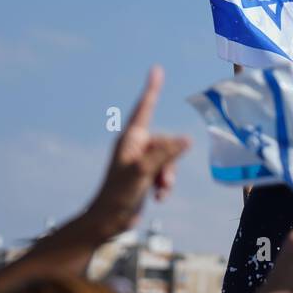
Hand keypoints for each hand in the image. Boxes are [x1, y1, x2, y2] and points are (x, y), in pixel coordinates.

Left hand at [83, 65, 190, 241]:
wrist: (106, 222)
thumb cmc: (117, 195)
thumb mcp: (143, 171)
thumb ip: (165, 153)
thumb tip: (186, 139)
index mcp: (130, 139)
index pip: (144, 108)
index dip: (152, 89)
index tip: (156, 70)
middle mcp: (135, 146)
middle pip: (166, 141)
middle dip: (170, 161)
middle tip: (162, 180)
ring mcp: (139, 160)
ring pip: (168, 158)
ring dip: (168, 176)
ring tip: (160, 191)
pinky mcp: (143, 175)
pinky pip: (164, 172)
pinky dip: (164, 184)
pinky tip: (158, 197)